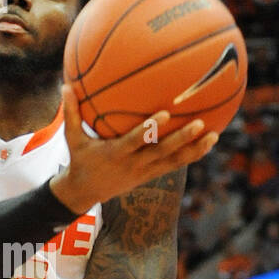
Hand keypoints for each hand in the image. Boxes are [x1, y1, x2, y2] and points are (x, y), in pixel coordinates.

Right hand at [51, 83, 217, 213]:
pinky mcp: (151, 176)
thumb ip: (71, 113)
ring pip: (173, 162)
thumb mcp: (72, 139)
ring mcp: (144, 172)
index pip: (135, 141)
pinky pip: (175, 165)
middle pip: (161, 152)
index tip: (164, 114)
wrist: (84, 193)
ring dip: (194, 150)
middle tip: (199, 123)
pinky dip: (192, 155)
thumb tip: (65, 85)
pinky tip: (208, 142)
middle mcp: (133, 164)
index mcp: (115, 153)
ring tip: (214, 135)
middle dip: (180, 139)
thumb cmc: (79, 159)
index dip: (150, 130)